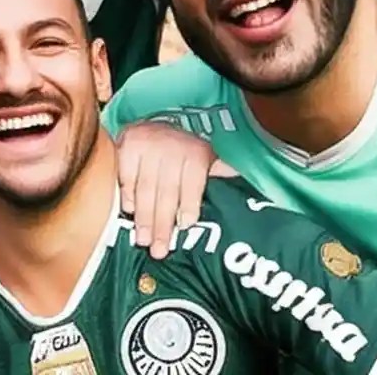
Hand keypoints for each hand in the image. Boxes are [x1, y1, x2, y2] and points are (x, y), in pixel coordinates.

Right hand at [116, 120, 238, 258]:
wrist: (152, 126)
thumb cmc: (182, 154)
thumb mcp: (206, 161)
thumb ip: (222, 178)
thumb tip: (250, 195)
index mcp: (197, 153)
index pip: (192, 181)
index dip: (189, 203)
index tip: (184, 225)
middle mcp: (172, 146)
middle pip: (167, 190)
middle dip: (162, 222)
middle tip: (159, 249)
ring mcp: (147, 144)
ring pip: (145, 187)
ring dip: (143, 217)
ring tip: (143, 240)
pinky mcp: (126, 145)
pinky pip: (125, 176)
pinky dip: (126, 195)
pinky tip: (128, 211)